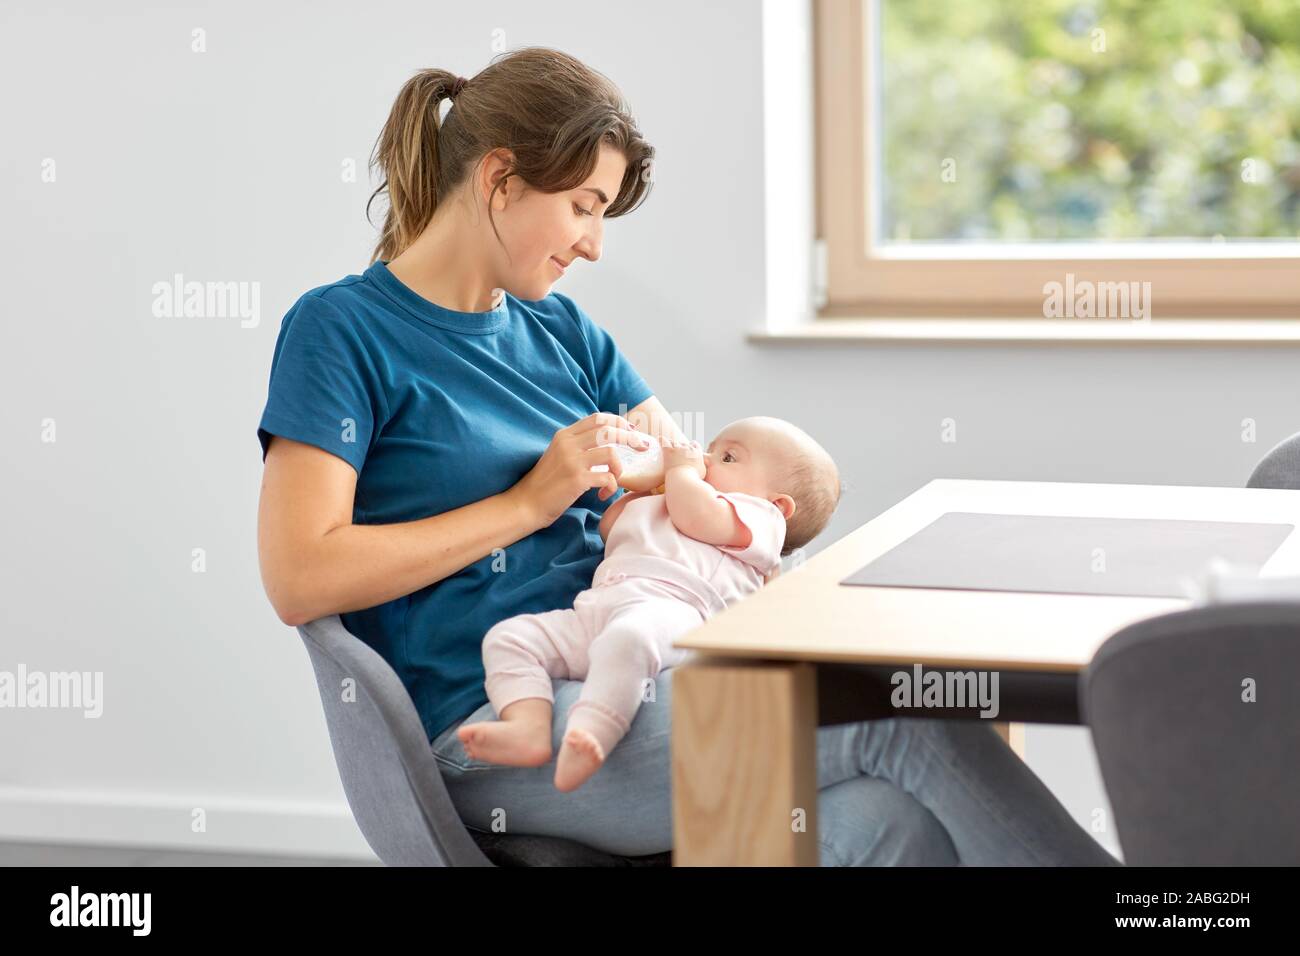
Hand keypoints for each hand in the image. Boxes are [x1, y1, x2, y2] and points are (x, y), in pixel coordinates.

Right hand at [508, 412, 652, 527]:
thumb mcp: (558, 455)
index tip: (631, 430)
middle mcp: (568, 444)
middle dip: (631, 436)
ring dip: (620, 467)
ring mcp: (572, 461)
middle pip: (609, 430)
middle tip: (643, 446)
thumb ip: (577, 445)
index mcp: (564, 435)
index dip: (618, 421)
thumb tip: (604, 441)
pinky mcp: (576, 479)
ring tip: (614, 479)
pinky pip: (607, 477)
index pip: (597, 418)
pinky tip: (602, 494)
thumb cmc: (545, 483)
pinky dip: (611, 486)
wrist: (526, 504)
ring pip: (611, 453)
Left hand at [660, 437, 705, 480]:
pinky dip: (661, 439)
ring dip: (672, 444)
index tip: (689, 448)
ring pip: (674, 442)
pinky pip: (664, 441)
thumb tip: (700, 466)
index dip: (692, 446)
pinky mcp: (669, 451)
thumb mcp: (702, 472)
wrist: (684, 479)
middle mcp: (688, 448)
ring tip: (668, 446)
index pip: (695, 445)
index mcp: (697, 453)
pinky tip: (658, 438)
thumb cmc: (693, 478)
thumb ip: (701, 466)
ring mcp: (678, 448)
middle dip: (681, 447)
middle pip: (684, 444)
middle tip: (677, 453)